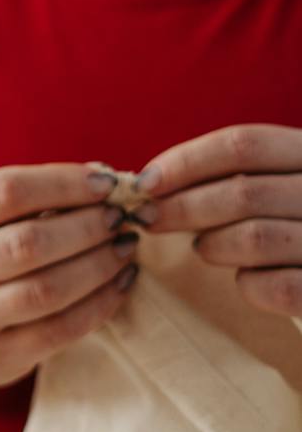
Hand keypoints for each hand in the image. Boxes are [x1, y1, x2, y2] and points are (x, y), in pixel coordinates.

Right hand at [0, 162, 139, 395]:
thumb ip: (24, 202)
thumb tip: (101, 179)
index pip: (6, 192)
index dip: (63, 183)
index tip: (105, 183)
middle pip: (30, 242)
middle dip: (88, 226)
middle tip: (120, 218)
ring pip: (50, 288)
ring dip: (100, 264)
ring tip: (125, 247)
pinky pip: (62, 328)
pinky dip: (102, 303)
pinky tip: (121, 283)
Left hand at [130, 124, 301, 315]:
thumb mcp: (286, 180)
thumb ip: (244, 173)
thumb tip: (155, 183)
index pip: (244, 144)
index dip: (187, 161)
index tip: (145, 182)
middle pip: (242, 191)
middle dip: (182, 207)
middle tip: (149, 220)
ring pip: (255, 238)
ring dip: (213, 245)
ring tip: (203, 248)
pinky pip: (276, 287)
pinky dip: (248, 285)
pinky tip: (244, 279)